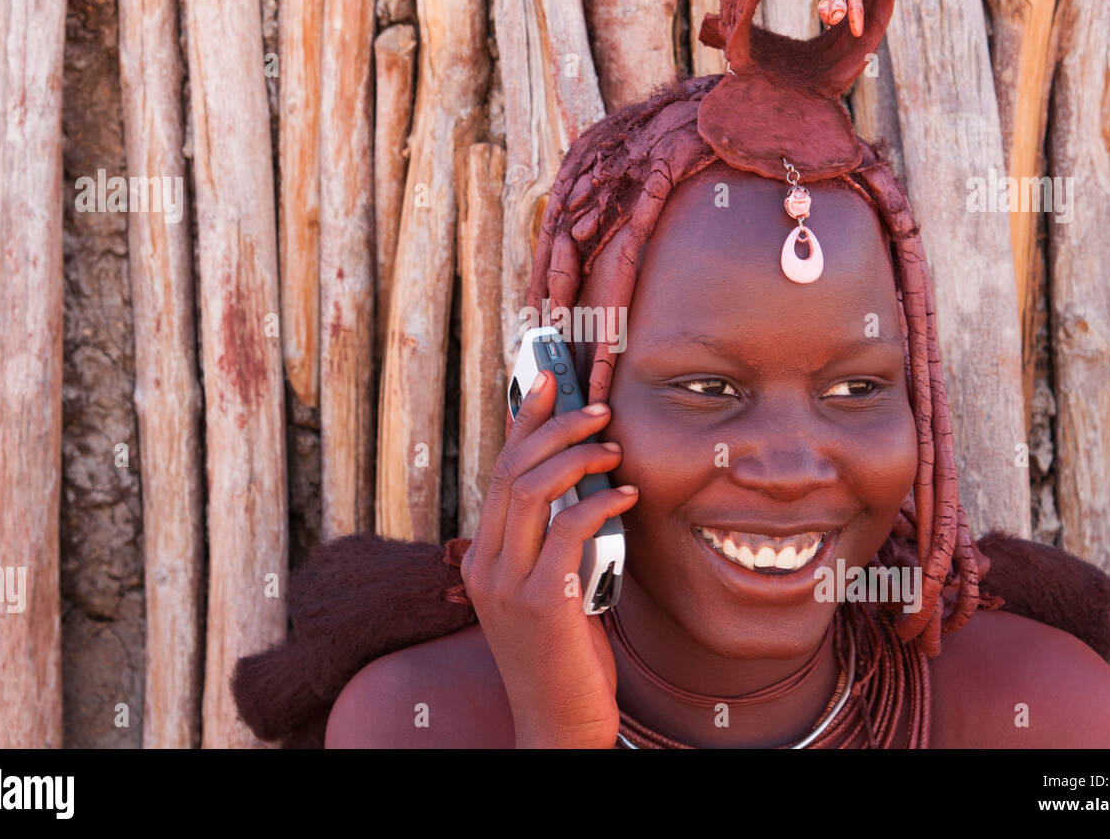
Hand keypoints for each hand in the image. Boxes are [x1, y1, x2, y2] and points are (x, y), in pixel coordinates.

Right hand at [461, 370, 636, 748]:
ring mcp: (508, 586)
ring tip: (614, 447)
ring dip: (577, 458)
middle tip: (596, 407)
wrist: (559, 726)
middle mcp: (486, 566)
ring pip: (532, 492)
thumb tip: (589, 490)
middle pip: (512, 472)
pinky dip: (599, 503)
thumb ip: (558, 545)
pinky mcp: (541, 604)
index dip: (524, 424)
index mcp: (483, 559)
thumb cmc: (565, 658)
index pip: (500, 474)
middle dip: (554, 428)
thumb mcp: (554, 591)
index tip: (548, 384)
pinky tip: (626, 496)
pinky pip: (568, 531)